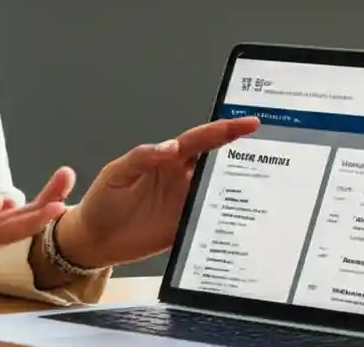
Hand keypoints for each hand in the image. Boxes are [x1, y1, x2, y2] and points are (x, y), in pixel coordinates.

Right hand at [0, 168, 75, 264]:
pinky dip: (16, 202)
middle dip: (47, 200)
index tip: (56, 208)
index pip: (7, 231)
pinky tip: (22, 194)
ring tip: (62, 176)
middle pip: (22, 221)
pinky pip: (7, 213)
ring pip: (18, 216)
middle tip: (68, 175)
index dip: (32, 219)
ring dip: (39, 198)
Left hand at [57, 117, 259, 268]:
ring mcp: (186, 204)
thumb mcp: (117, 173)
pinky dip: (227, 218)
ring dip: (240, 185)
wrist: (93, 239)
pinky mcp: (186, 228)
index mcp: (166, 160)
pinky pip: (210, 220)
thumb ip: (143, 158)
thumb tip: (171, 147)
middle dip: (241, 152)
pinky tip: (245, 217)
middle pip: (216, 162)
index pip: (198, 141)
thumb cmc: (103, 200)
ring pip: (218, 190)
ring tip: (268, 178)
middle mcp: (181, 179)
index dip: (222, 131)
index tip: (246, 123)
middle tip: (269, 146)